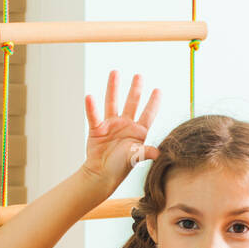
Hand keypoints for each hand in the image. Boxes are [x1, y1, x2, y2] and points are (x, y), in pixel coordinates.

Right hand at [82, 71, 160, 186]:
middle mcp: (126, 125)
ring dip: (113, 88)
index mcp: (138, 132)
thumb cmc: (120, 167)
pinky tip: (89, 96)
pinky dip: (91, 107)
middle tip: (139, 75)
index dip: (154, 102)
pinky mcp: (97, 129)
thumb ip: (144, 152)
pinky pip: (94, 116)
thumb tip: (158, 153)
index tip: (159, 90)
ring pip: (112, 103)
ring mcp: (111, 125)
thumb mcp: (135, 158)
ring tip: (114, 73)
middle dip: (136, 89)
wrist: (101, 174)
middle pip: (132, 103)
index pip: (148, 114)